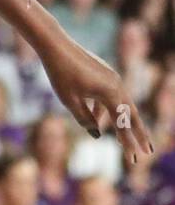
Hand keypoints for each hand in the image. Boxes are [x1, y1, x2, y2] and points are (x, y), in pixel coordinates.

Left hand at [40, 39, 151, 162]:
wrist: (55, 45)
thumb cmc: (60, 73)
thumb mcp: (69, 100)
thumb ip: (85, 119)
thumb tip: (97, 133)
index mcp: (110, 93)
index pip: (122, 124)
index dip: (128, 143)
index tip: (133, 160)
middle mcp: (117, 85)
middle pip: (132, 115)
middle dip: (139, 134)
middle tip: (148, 152)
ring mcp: (113, 78)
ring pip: (123, 105)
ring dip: (125, 122)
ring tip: (127, 141)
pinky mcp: (106, 74)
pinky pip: (111, 96)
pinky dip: (107, 110)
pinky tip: (99, 120)